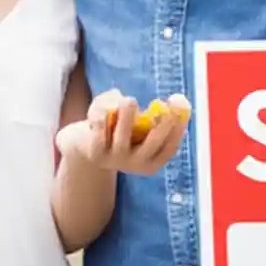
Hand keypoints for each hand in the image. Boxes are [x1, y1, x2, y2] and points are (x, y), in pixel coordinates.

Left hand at [55, 90, 190, 175]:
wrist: (84, 144)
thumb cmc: (118, 128)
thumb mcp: (135, 123)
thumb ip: (148, 113)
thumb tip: (155, 105)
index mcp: (151, 162)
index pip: (170, 147)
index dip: (178, 126)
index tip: (181, 103)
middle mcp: (135, 165)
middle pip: (152, 143)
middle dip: (161, 123)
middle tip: (162, 102)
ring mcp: (115, 160)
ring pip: (124, 132)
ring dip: (128, 111)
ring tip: (128, 101)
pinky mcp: (96, 153)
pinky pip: (102, 126)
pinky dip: (104, 110)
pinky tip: (101, 107)